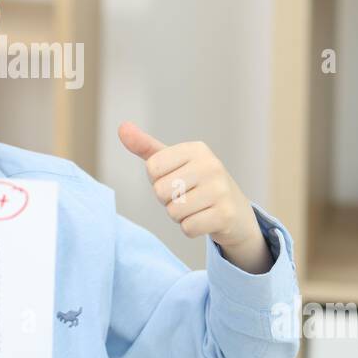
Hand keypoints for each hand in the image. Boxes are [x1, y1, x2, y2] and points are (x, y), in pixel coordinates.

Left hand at [118, 121, 269, 273]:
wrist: (236, 212)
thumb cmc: (197, 184)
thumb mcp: (173, 163)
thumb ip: (146, 147)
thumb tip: (121, 128)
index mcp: (196, 149)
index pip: (152, 167)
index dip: (157, 180)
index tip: (176, 180)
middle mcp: (210, 165)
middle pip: (161, 191)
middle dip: (168, 200)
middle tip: (187, 197)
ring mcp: (220, 189)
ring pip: (174, 211)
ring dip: (179, 216)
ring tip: (197, 208)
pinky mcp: (224, 214)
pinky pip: (188, 227)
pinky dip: (191, 229)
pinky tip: (205, 219)